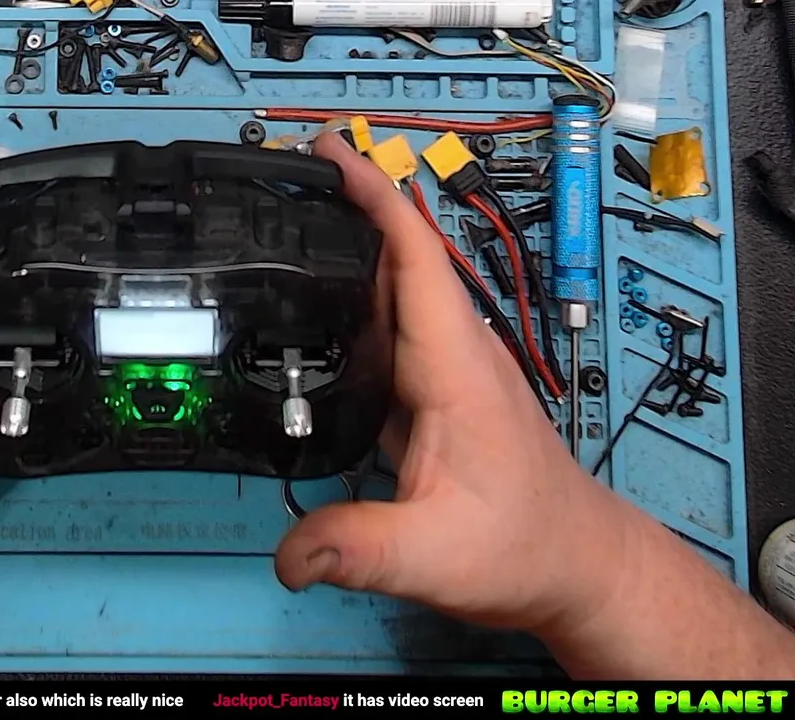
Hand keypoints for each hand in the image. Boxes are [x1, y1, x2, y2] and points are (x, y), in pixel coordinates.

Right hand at [273, 135, 630, 635]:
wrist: (576, 563)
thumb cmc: (528, 546)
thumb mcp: (434, 555)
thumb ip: (356, 549)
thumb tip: (287, 553)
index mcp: (455, 368)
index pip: (414, 259)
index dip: (373, 199)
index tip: (331, 156)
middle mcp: (453, 357)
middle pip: (396, 262)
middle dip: (347, 209)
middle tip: (285, 178)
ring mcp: (446, 376)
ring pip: (392, 296)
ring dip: (347, 256)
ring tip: (289, 227)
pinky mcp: (434, 399)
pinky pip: (387, 336)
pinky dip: (350, 310)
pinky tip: (315, 316)